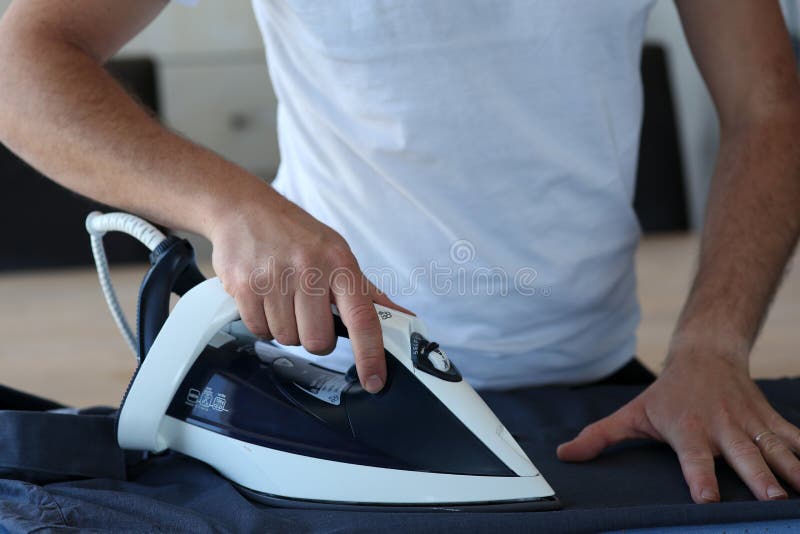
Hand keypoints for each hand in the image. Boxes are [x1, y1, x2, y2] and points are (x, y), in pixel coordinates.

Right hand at [207, 186, 410, 392]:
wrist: (245, 209)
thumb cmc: (297, 235)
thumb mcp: (338, 254)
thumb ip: (367, 293)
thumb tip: (401, 318)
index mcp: (340, 263)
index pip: (363, 318)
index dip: (371, 355)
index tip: (374, 380)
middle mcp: (309, 269)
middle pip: (319, 341)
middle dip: (315, 337)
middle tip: (309, 314)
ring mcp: (274, 278)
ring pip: (287, 339)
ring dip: (287, 328)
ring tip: (284, 299)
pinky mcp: (244, 286)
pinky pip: (259, 330)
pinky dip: (264, 323)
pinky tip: (265, 298)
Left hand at [557, 351, 799, 502]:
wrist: (705, 355)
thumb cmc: (666, 393)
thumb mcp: (632, 413)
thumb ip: (599, 437)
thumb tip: (564, 455)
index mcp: (687, 430)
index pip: (693, 459)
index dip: (700, 479)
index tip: (706, 501)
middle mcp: (722, 428)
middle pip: (742, 456)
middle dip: (759, 478)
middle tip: (771, 500)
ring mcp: (750, 424)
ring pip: (775, 449)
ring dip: (793, 471)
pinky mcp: (770, 420)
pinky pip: (796, 438)